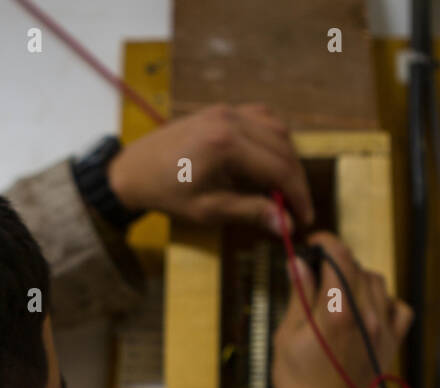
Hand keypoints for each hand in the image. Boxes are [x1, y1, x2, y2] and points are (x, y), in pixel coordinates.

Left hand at [107, 103, 314, 235]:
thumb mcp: (208, 210)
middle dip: (295, 179)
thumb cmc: (167, 193)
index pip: (279, 168)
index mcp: (226, 144)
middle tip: (296, 208)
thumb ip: (250, 212)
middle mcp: (230, 119)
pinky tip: (271, 160)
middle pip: (283, 146)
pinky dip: (273, 138)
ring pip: (277, 128)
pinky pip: (261, 118)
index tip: (304, 218)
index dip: (297, 195)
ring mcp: (226, 110)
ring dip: (287, 157)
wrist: (135, 171)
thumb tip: (286, 225)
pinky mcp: (222, 110)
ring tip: (284, 187)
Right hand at [272, 232, 412, 387]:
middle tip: (319, 272)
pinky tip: (370, 309)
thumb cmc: (299, 381)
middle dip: (338, 262)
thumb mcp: (287, 335)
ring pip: (379, 283)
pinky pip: (400, 309)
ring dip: (360, 279)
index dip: (325, 242)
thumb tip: (299, 263)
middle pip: (358, 267)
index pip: (338, 255)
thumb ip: (298, 296)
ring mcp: (383, 329)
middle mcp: (366, 313)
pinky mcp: (391, 345)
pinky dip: (386, 302)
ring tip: (341, 292)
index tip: (312, 245)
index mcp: (337, 308)